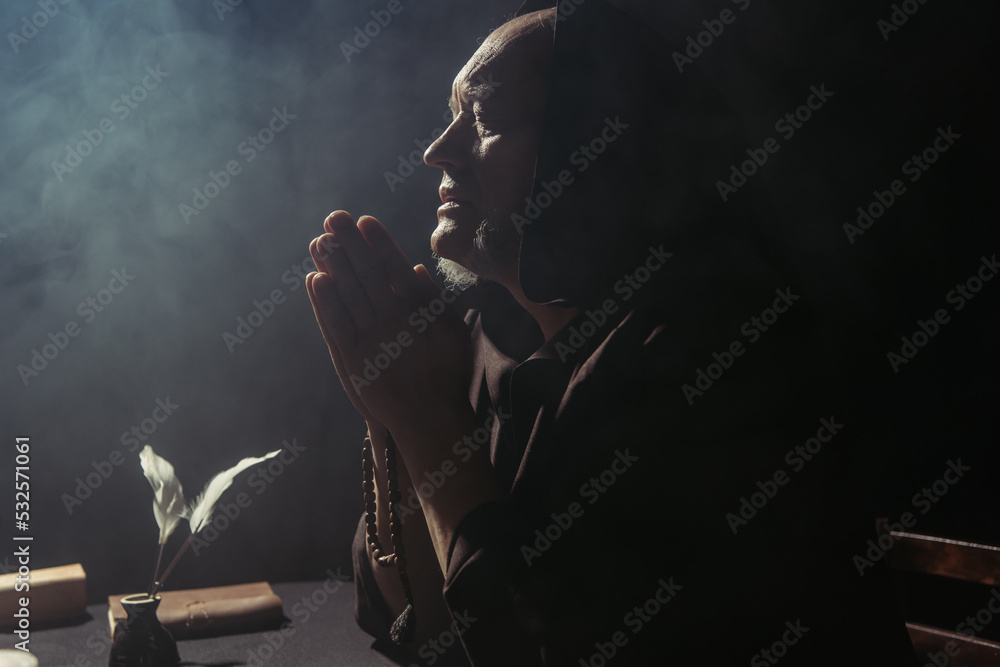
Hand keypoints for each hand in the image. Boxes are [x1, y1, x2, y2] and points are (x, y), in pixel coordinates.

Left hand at [306, 211, 473, 433]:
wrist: (430, 418)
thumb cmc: (447, 373)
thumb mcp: (453, 331)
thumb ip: (434, 298)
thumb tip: (415, 267)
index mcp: (420, 311)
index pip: (395, 268)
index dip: (378, 243)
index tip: (364, 221)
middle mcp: (394, 321)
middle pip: (368, 275)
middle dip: (350, 244)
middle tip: (334, 217)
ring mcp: (372, 340)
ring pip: (349, 295)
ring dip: (333, 265)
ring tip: (321, 239)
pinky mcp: (353, 360)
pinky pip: (336, 325)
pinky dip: (325, 302)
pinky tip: (315, 278)